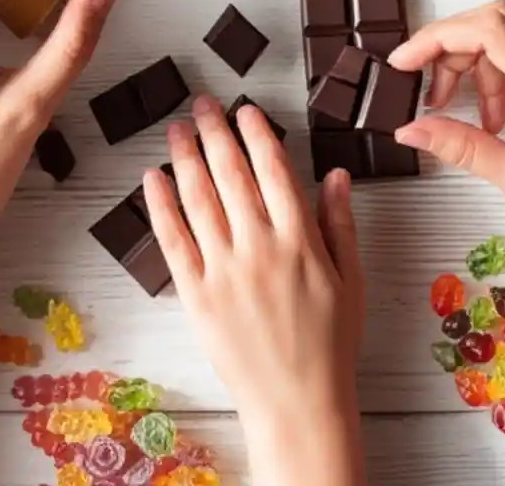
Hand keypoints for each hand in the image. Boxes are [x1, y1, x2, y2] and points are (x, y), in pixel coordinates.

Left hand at [142, 95, 364, 485]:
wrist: (296, 401)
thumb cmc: (329, 344)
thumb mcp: (351, 280)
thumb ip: (340, 223)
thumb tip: (336, 173)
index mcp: (302, 239)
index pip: (274, 170)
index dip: (256, 133)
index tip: (245, 110)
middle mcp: (261, 247)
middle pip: (231, 174)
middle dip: (215, 132)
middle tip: (202, 103)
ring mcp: (225, 270)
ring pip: (199, 199)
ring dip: (185, 157)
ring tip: (176, 129)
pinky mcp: (196, 294)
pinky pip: (174, 240)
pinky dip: (161, 205)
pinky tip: (153, 179)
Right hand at [389, 0, 504, 270]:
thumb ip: (465, 149)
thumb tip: (410, 130)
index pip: (490, 31)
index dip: (437, 39)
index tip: (401, 65)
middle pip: (498, 19)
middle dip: (452, 47)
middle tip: (427, 92)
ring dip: (476, 64)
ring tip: (467, 117)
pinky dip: (500, 72)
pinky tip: (493, 117)